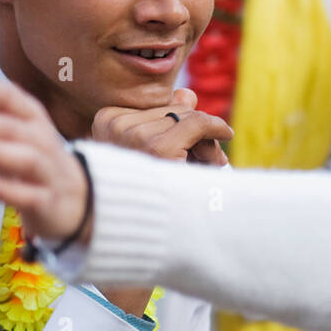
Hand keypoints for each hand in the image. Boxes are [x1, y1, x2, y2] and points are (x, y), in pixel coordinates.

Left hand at [0, 80, 89, 243]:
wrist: (80, 200)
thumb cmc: (31, 160)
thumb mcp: (10, 133)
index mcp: (29, 114)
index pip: (0, 93)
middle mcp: (41, 137)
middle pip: (3, 123)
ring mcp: (48, 170)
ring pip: (24, 155)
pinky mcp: (50, 201)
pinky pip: (31, 195)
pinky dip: (8, 190)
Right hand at [90, 89, 230, 314]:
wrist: (132, 237)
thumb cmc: (140, 198)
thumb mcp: (150, 151)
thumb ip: (166, 119)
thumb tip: (187, 93)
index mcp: (104, 122)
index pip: (155, 106)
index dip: (176, 123)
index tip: (187, 146)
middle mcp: (115, 126)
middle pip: (171, 110)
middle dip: (194, 132)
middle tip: (205, 158)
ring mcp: (134, 136)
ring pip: (187, 117)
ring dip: (204, 141)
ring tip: (206, 165)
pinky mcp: (158, 148)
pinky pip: (196, 124)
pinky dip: (216, 127)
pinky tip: (225, 135)